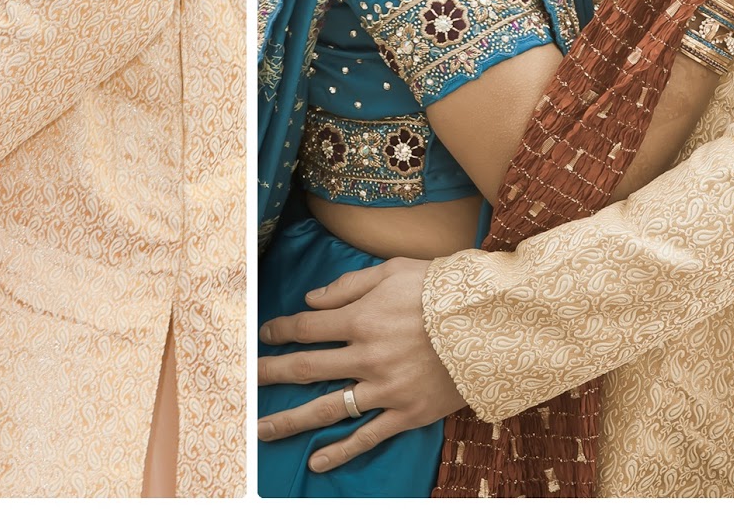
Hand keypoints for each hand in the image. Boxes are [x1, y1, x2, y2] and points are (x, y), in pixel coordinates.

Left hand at [256, 257, 464, 471]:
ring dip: (292, 420)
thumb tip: (310, 301)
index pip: (307, 328)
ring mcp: (386, 389)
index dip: (280, 331)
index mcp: (362, 319)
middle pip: (307, 368)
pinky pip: (368, 436)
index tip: (263, 334)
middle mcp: (367, 356)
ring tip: (263, 431)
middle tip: (244, 384)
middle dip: (272, 374)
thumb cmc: (440, 290)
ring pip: (329, 408)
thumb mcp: (392, 271)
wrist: (488, 324)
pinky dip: (342, 451)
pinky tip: (317, 462)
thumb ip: (348, 286)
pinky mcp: (408, 414)